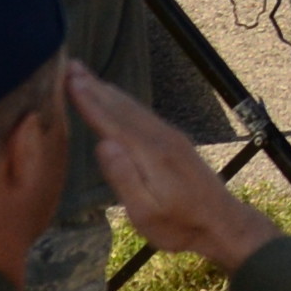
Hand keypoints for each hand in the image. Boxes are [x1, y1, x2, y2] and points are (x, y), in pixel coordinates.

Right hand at [67, 61, 279, 274]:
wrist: (223, 223)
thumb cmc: (180, 226)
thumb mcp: (146, 213)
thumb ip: (124, 178)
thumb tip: (103, 143)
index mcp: (151, 153)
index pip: (112, 121)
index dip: (89, 100)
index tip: (68, 79)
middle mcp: (161, 137)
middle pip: (122, 107)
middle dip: (94, 86)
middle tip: (69, 64)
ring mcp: (170, 136)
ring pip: (133, 107)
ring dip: (108, 90)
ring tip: (85, 74)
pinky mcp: (174, 141)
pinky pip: (142, 114)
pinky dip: (123, 102)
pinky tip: (114, 99)